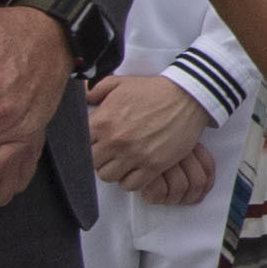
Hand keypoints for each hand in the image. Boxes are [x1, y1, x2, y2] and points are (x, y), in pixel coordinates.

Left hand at [87, 71, 212, 202]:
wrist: (186, 97)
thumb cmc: (153, 91)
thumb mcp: (120, 83)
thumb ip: (95, 90)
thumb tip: (83, 98)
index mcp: (103, 121)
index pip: (80, 144)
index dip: (87, 143)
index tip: (96, 141)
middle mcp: (116, 141)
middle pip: (92, 163)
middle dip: (99, 157)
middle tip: (109, 151)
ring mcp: (135, 155)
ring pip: (108, 176)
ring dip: (113, 169)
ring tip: (121, 161)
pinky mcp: (153, 165)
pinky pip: (131, 185)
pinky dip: (130, 179)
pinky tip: (135, 168)